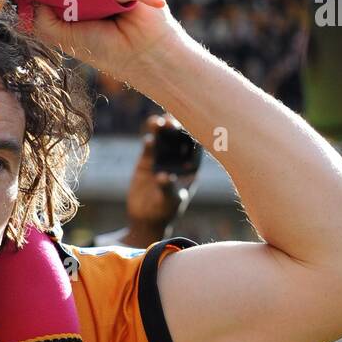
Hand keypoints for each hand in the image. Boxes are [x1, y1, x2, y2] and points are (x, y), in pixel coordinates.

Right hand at [126, 114, 198, 234]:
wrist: (147, 219)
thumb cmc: (165, 212)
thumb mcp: (170, 202)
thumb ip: (168, 188)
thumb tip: (163, 177)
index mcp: (191, 168)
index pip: (195, 146)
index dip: (192, 134)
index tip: (188, 127)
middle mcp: (177, 160)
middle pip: (178, 138)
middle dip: (175, 127)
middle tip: (170, 121)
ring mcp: (161, 159)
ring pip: (163, 139)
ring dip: (160, 129)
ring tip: (157, 122)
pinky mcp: (146, 161)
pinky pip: (149, 147)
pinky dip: (149, 141)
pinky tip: (149, 140)